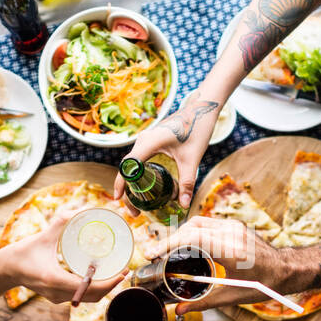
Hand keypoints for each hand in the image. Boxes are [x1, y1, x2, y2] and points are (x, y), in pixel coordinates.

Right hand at [0, 207, 123, 304]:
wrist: (3, 271)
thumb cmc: (20, 254)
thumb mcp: (43, 236)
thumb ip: (62, 221)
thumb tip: (82, 209)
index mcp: (55, 280)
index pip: (90, 288)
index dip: (110, 282)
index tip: (123, 272)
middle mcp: (58, 293)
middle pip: (93, 296)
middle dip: (111, 285)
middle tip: (124, 270)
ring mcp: (57, 298)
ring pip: (87, 298)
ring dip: (103, 289)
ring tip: (116, 274)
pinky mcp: (55, 297)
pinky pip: (79, 296)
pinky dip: (92, 289)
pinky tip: (99, 278)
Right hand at [112, 92, 221, 208]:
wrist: (202, 110)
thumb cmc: (197, 130)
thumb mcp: (192, 159)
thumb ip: (187, 182)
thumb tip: (184, 205)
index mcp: (149, 142)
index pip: (128, 166)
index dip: (121, 183)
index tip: (118, 199)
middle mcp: (143, 140)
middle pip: (128, 168)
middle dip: (128, 190)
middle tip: (134, 210)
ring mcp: (146, 140)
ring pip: (133, 164)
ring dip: (134, 183)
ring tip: (139, 203)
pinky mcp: (152, 141)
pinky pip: (140, 160)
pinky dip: (140, 175)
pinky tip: (146, 187)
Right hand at [150, 216, 280, 315]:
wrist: (284, 269)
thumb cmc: (263, 284)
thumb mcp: (232, 297)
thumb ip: (202, 303)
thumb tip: (180, 309)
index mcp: (232, 251)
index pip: (193, 238)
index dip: (169, 244)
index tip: (154, 254)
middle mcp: (232, 233)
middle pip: (191, 228)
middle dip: (170, 240)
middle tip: (155, 254)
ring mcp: (234, 226)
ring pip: (198, 223)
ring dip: (181, 234)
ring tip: (167, 250)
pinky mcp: (234, 225)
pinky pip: (207, 223)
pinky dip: (192, 232)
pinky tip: (186, 245)